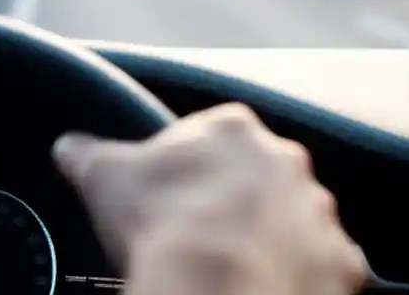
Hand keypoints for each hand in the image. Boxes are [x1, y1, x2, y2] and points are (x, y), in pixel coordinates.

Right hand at [53, 103, 366, 294]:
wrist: (217, 287)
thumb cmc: (161, 221)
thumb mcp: (103, 174)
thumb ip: (86, 152)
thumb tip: (68, 147)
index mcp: (232, 129)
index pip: (209, 134)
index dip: (184, 165)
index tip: (166, 192)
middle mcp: (286, 162)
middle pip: (255, 176)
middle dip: (231, 200)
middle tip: (195, 232)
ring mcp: (319, 213)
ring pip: (291, 221)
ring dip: (266, 238)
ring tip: (227, 267)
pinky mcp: (340, 262)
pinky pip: (319, 266)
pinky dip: (295, 276)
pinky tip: (259, 287)